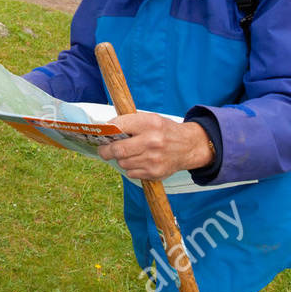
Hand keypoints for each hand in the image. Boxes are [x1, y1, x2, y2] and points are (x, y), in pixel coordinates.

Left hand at [96, 112, 213, 179]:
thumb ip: (130, 122)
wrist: (188, 146)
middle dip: (105, 150)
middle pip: (117, 150)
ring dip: (121, 159)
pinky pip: (131, 173)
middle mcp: (152, 141)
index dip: (106, 131)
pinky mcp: (154, 172)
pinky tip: (139, 161)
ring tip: (129, 153)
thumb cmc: (164, 131)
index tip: (102, 133)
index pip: (118, 126)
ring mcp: (153, 159)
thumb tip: (105, 130)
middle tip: (103, 149)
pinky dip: (130, 168)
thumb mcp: (150, 119)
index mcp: (149, 123)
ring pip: (122, 162)